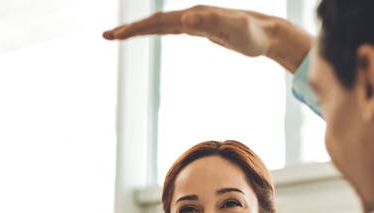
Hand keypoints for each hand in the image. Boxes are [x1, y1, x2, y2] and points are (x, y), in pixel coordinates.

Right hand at [102, 6, 312, 72]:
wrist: (268, 34)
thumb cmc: (252, 34)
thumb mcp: (233, 30)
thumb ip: (211, 23)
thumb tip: (185, 20)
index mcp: (193, 16)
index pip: (158, 22)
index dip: (136, 30)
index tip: (116, 36)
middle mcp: (191, 16)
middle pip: (154, 21)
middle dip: (130, 29)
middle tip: (106, 36)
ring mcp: (195, 21)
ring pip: (161, 24)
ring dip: (140, 29)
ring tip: (119, 35)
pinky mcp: (200, 29)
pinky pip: (171, 29)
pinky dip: (156, 30)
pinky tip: (151, 32)